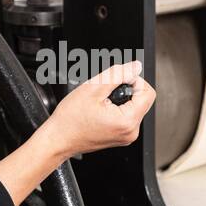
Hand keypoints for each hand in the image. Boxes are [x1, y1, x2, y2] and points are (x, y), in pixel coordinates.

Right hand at [0, 61, 155, 205]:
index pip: (147, 92)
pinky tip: (101, 110)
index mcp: (127, 121)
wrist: (58, 139)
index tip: (117, 81)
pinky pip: (127, 116)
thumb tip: (135, 67)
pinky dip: (117, 108)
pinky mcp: (121, 137)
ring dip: (120, 99)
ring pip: (134, 107)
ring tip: (100, 102)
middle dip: (126, 90)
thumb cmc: (70, 119)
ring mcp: (126, 136)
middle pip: (142, 100)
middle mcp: (131, 132)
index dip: (134, 81)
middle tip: (105, 92)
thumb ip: (118, 74)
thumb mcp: (93, 88)